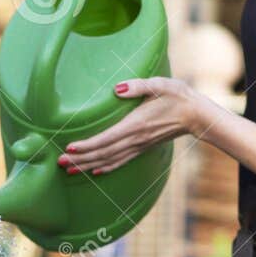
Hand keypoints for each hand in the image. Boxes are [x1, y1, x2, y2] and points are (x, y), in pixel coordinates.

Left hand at [57, 78, 198, 173]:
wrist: (195, 115)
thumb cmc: (177, 96)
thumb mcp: (159, 84)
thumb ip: (138, 86)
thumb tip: (117, 89)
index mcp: (136, 124)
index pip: (106, 138)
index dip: (87, 145)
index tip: (70, 148)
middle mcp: (135, 139)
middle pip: (103, 153)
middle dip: (80, 160)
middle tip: (59, 164)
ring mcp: (139, 146)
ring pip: (109, 160)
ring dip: (88, 166)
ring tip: (69, 171)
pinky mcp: (142, 148)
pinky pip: (121, 161)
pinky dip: (106, 168)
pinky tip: (95, 172)